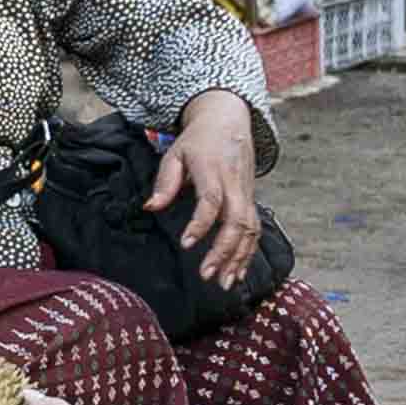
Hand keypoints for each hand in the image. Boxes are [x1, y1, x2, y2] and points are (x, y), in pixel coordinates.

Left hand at [153, 91, 260, 286]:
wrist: (228, 121)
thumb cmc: (198, 140)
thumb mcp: (175, 153)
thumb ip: (165, 182)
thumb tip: (150, 207)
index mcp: (214, 170)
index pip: (211, 200)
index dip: (201, 224)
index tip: (187, 243)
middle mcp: (235, 183)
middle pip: (237, 220)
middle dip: (224, 251)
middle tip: (206, 275)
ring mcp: (246, 193)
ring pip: (250, 229)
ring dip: (239, 258)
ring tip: (224, 283)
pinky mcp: (251, 200)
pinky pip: (254, 229)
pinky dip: (248, 253)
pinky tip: (237, 273)